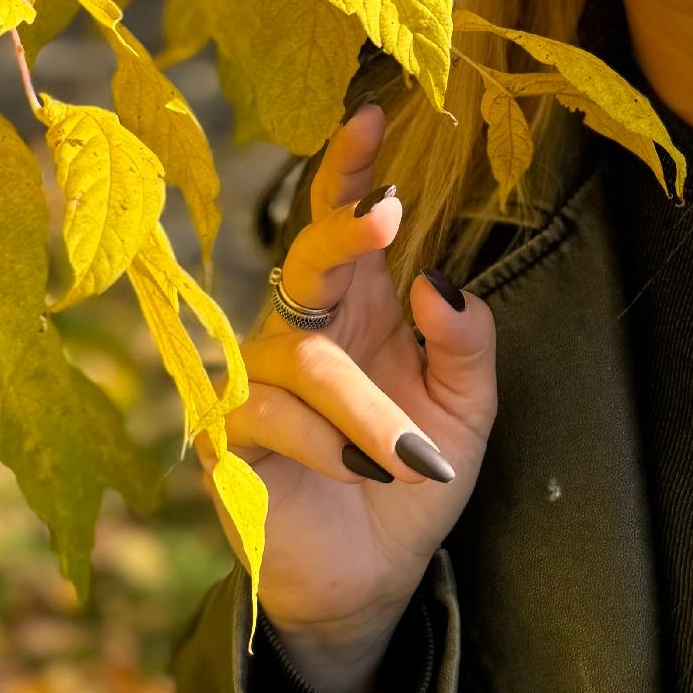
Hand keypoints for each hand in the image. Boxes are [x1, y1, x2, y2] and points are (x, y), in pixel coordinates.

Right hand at [194, 97, 496, 692]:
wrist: (370, 576)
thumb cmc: (412, 477)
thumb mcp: (465, 411)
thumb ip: (465, 344)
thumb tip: (439, 281)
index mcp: (359, 305)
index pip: (347, 220)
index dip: (351, 169)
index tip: (370, 116)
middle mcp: (302, 326)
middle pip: (306, 256)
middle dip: (341, 231)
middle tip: (384, 219)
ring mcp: (257, 377)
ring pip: (307, 360)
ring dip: (367, 412)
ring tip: (415, 461)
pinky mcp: (227, 433)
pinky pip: (272, 416)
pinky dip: (328, 446)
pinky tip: (363, 475)